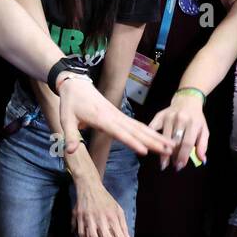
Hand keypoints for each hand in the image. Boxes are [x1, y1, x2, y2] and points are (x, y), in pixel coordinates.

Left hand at [55, 78, 172, 158]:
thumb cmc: (70, 103)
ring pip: (140, 128)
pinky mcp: (120, 116)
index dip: (131, 142)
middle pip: (136, 131)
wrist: (75, 85)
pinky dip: (149, 132)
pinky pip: (137, 125)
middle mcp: (114, 117)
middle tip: (169, 150)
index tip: (144, 151)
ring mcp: (119, 116)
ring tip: (171, 146)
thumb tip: (71, 151)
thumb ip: (70, 136)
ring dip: (156, 136)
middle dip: (153, 141)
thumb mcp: (65, 119)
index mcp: (101, 119)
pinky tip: (159, 139)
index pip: (119, 133)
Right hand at [72, 178, 131, 236]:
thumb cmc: (106, 200)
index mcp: (112, 216)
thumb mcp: (118, 210)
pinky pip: (82, 234)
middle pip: (106, 236)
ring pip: (92, 236)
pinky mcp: (79, 218)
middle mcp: (100, 218)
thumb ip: (123, 226)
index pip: (120, 235)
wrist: (89, 187)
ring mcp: (89, 218)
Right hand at [147, 93, 208, 169]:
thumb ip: (203, 145)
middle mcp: (180, 119)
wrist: (187, 100)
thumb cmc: (196, 118)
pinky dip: (152, 139)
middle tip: (171, 166)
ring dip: (162, 151)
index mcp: (193, 123)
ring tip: (163, 163)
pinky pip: (153, 129)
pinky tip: (152, 148)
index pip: (187, 143)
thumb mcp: (204, 130)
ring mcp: (168, 116)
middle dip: (172, 156)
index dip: (183, 156)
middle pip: (174, 141)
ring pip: (163, 137)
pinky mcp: (159, 115)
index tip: (180, 166)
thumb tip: (202, 160)